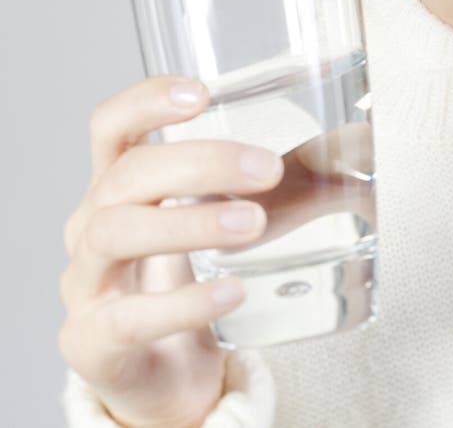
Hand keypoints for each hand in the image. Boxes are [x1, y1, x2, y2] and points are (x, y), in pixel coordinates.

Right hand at [58, 76, 283, 427]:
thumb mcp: (221, 221)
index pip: (112, 124)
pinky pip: (131, 316)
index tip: (201, 93)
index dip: (146, 101)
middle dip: (198, 164)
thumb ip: (282, 185)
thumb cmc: (186, 279)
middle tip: (268, 170)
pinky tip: (232, 292)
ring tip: (252, 225)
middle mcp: (90, 222)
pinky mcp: (94, 340)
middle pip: (126, 174)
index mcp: (116, 183)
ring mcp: (85, 281)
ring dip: (188, 223)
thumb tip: (351, 148)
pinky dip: (184, 303)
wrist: (159, 374)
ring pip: (116, 232)